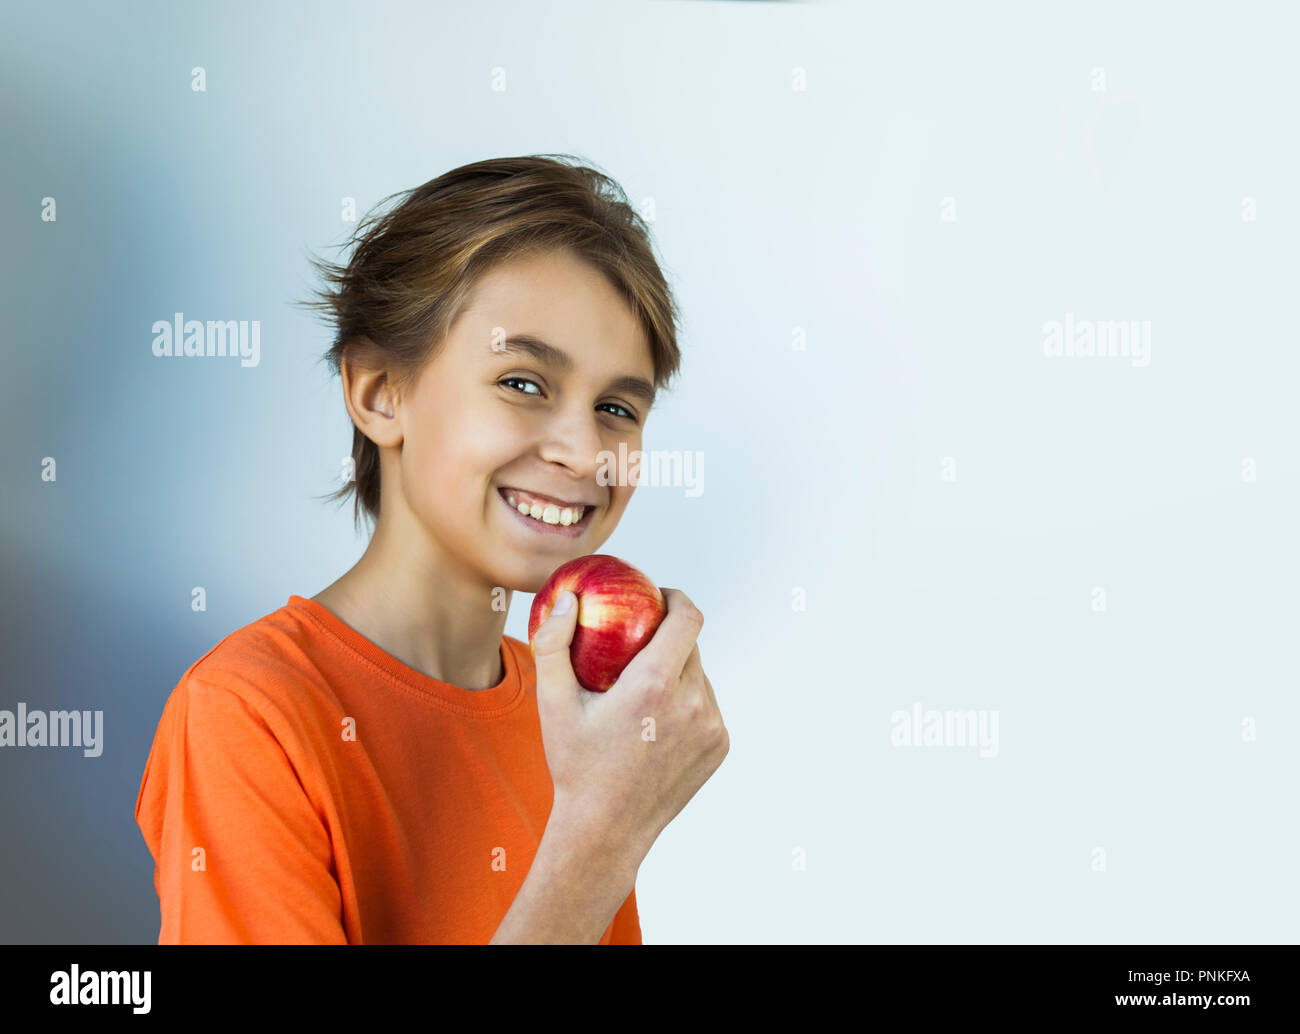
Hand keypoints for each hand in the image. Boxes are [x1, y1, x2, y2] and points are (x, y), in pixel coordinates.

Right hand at [530, 587, 728, 869]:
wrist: (605, 830)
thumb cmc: (576, 766)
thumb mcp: (552, 704)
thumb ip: (553, 644)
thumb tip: (567, 601)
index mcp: (654, 685)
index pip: (687, 617)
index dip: (675, 598)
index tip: (656, 597)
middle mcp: (692, 703)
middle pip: (691, 645)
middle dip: (668, 636)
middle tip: (637, 642)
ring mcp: (711, 726)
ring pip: (700, 676)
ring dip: (677, 671)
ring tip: (643, 687)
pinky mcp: (720, 745)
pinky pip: (706, 706)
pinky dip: (687, 702)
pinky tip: (656, 719)